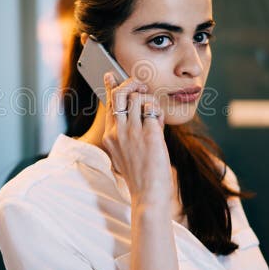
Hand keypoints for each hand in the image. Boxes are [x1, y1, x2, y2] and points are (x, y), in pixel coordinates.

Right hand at [102, 72, 172, 210]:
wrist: (148, 194)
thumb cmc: (140, 175)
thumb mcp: (124, 153)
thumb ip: (126, 133)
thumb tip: (138, 110)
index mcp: (110, 136)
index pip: (108, 104)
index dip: (111, 86)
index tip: (110, 75)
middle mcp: (118, 131)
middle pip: (120, 94)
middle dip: (131, 84)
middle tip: (141, 84)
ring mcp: (133, 132)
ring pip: (139, 98)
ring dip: (150, 100)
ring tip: (154, 113)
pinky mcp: (150, 134)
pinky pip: (154, 109)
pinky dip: (158, 111)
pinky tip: (160, 121)